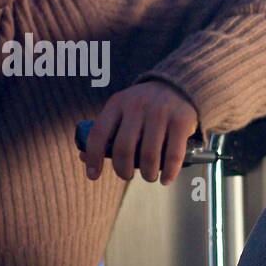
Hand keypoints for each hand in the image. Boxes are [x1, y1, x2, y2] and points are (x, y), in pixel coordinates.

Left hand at [81, 80, 199, 184]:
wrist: (178, 86)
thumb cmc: (144, 108)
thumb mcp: (122, 111)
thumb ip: (106, 132)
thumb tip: (84, 158)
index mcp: (117, 103)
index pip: (99, 133)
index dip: (94, 157)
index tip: (94, 176)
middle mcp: (137, 105)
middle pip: (124, 148)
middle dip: (123, 170)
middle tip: (126, 175)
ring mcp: (161, 112)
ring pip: (149, 155)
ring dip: (147, 174)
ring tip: (148, 176)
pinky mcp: (181, 120)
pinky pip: (173, 154)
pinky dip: (169, 172)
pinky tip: (166, 179)